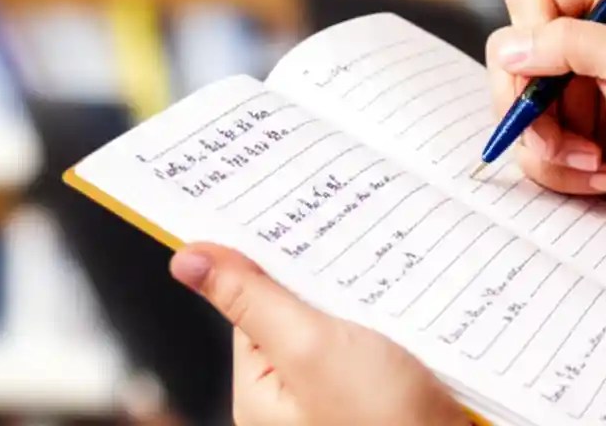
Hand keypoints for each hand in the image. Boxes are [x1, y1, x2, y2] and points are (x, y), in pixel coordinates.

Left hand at [170, 243, 467, 425]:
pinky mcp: (392, 389)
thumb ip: (252, 301)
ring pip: (348, 319)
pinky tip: (417, 296)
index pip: (253, 302)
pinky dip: (399, 313)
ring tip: (392, 264)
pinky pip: (386, 337)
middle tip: (352, 229)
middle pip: (302, 307)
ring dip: (370, 290)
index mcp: (263, 390)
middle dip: (327, 273)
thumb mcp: (310, 350)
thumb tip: (188, 259)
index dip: (271, 257)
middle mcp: (300, 395)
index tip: (286, 209)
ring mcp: (348, 394)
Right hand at [486, 0, 605, 264]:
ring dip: (550, 145)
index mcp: (604, 5)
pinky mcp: (562, 131)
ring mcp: (568, 90)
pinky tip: (600, 173)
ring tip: (594, 160)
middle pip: (508, 56)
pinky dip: (559, 169)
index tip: (552, 73)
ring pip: (511, 108)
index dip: (530, 36)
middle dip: (532, 106)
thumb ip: (572, 41)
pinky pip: (526, 147)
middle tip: (564, 134)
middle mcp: (582, 42)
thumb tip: (510, 50)